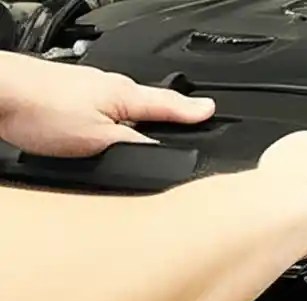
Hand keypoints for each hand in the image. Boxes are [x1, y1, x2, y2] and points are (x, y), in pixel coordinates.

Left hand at [0, 52, 214, 156]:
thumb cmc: (40, 109)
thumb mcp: (98, 140)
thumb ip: (133, 146)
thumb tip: (158, 152)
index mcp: (124, 95)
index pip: (169, 105)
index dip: (193, 113)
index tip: (211, 112)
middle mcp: (107, 86)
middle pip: (146, 103)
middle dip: (166, 114)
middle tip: (188, 119)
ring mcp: (85, 88)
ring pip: (120, 107)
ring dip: (134, 120)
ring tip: (145, 133)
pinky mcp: (65, 94)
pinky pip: (100, 109)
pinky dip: (109, 120)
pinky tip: (103, 131)